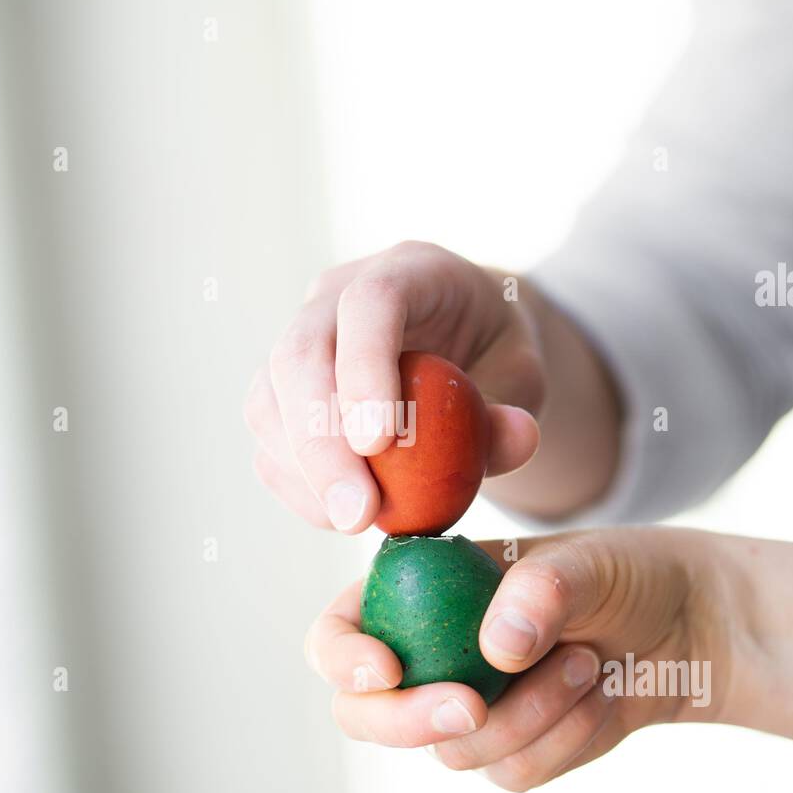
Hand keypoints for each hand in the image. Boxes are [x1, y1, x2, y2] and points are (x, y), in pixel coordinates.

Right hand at [244, 241, 617, 531]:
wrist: (466, 348)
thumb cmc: (496, 354)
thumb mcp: (522, 373)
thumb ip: (515, 403)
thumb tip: (516, 438)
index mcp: (409, 270)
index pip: (370, 301)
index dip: (364, 367)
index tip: (377, 443)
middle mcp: (338, 296)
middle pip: (300, 353)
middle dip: (320, 442)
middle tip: (357, 514)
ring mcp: (302, 339)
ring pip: (269, 399)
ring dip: (304, 472)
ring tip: (355, 522)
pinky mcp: (283, 389)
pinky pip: (269, 439)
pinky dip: (296, 484)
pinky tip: (337, 515)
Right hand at [305, 527, 735, 791]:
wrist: (683, 628)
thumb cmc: (622, 575)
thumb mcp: (589, 562)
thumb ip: (540, 591)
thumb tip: (496, 649)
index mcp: (415, 591)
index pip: (340, 631)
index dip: (342, 656)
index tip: (385, 668)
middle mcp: (426, 653)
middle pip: (364, 714)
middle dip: (409, 720)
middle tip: (472, 706)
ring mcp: (463, 707)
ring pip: (453, 749)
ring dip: (526, 715)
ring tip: (584, 662)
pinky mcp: (508, 751)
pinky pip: (510, 772)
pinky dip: (560, 741)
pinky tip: (598, 697)